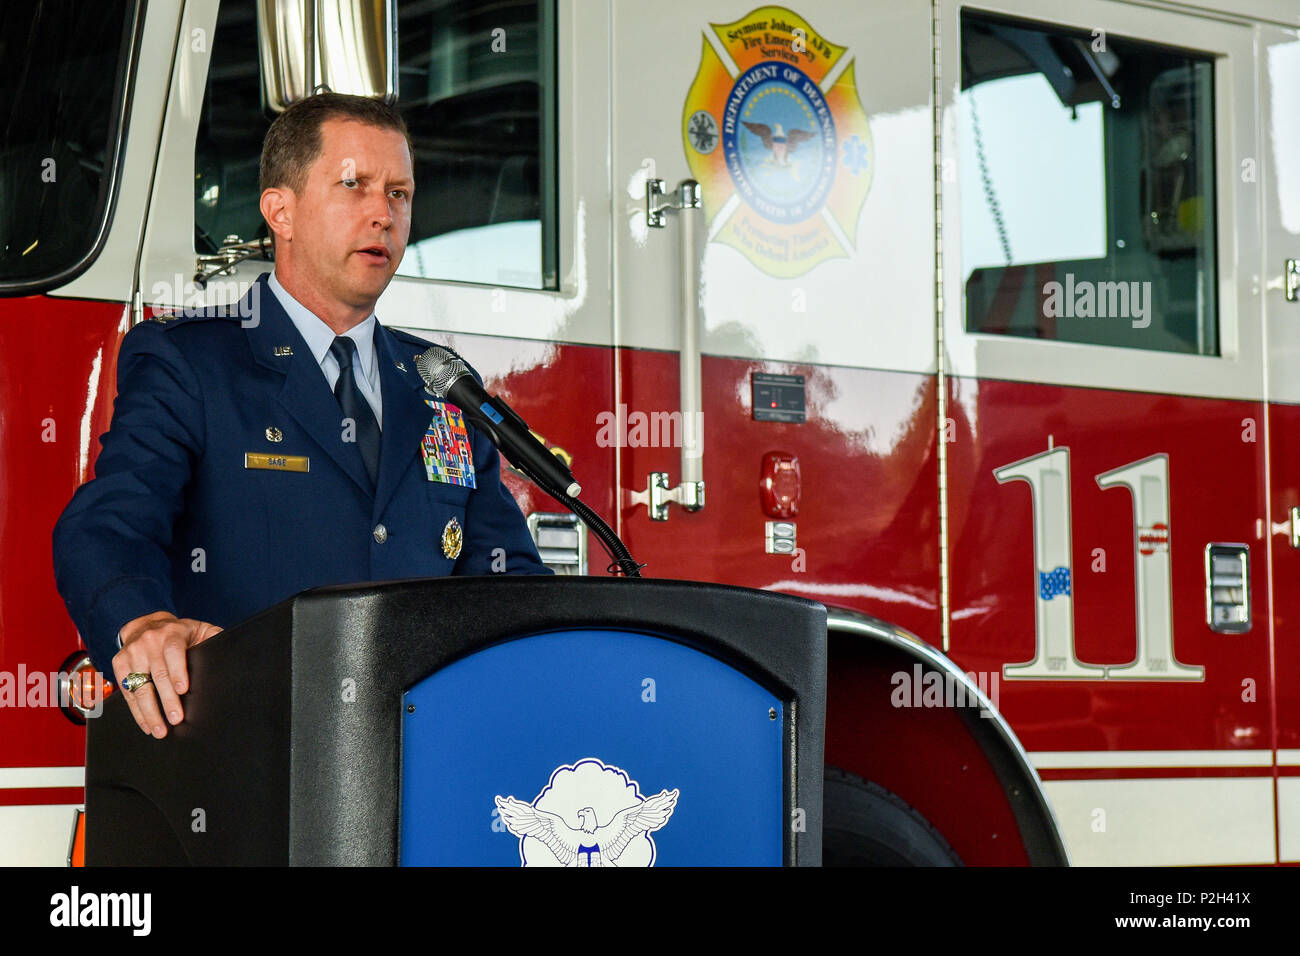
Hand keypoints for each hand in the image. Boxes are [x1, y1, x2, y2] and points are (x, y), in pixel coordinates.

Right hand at [112, 611, 222, 737]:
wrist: (145, 623)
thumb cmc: (179, 632)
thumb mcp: (199, 629)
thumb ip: (214, 637)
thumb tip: (230, 652)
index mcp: (172, 633)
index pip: (174, 652)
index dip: (178, 671)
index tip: (183, 690)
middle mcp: (149, 642)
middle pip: (157, 674)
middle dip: (167, 700)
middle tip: (176, 719)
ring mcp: (132, 653)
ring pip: (139, 686)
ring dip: (149, 712)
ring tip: (160, 730)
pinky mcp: (119, 663)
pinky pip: (126, 691)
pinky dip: (136, 711)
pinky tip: (146, 724)